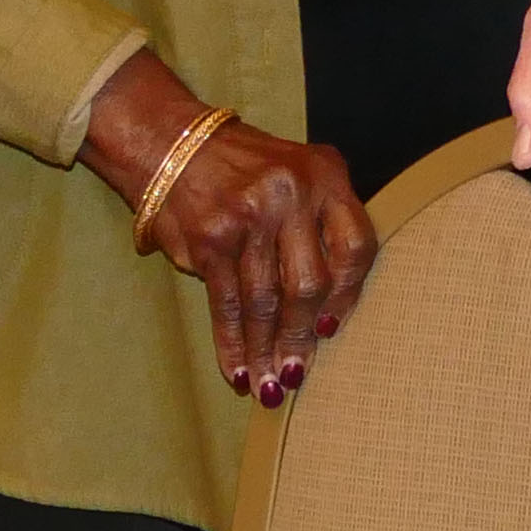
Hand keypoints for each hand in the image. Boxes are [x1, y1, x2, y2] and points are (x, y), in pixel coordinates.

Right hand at [80, 49, 370, 407]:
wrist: (174, 144)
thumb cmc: (249, 169)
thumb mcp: (302, 174)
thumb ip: (325, 224)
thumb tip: (333, 308)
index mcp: (326, 176)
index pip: (356, 246)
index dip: (349, 295)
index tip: (335, 329)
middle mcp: (291, 195)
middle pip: (309, 283)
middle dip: (303, 337)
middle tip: (299, 374)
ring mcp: (249, 217)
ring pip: (265, 301)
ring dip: (268, 351)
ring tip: (272, 386)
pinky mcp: (210, 240)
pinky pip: (227, 304)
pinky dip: (232, 343)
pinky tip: (238, 371)